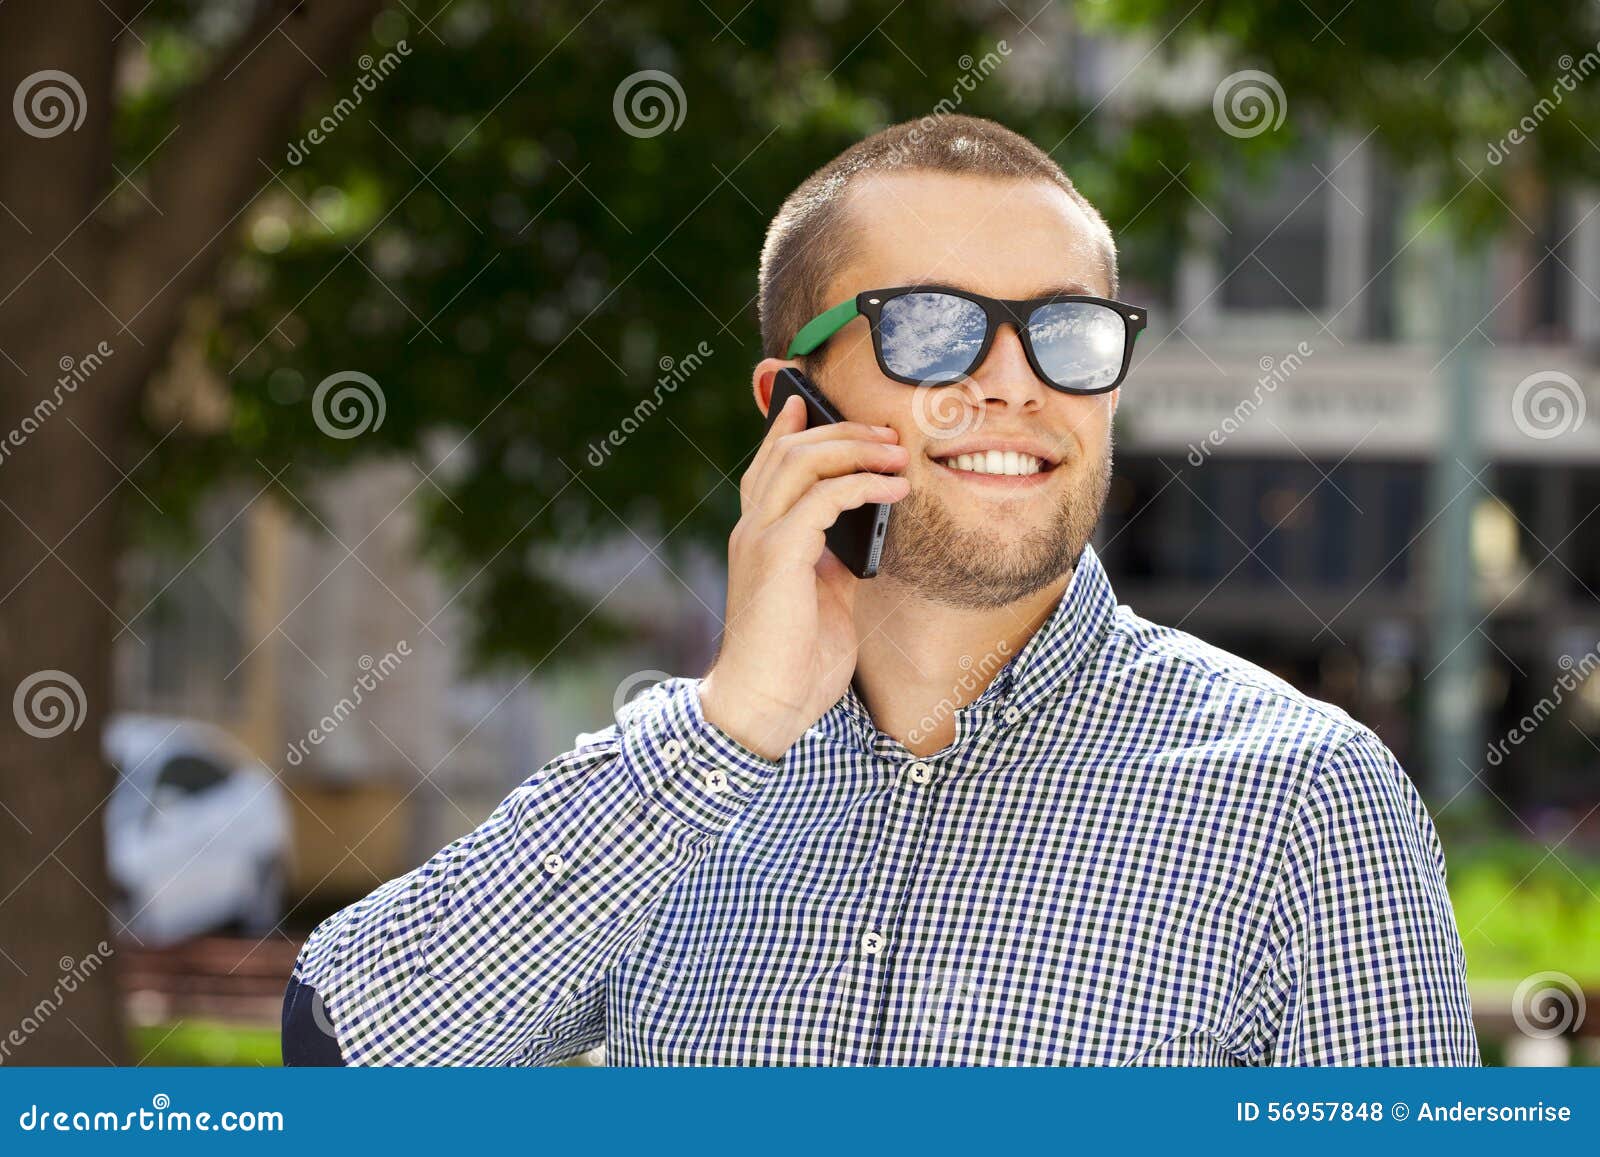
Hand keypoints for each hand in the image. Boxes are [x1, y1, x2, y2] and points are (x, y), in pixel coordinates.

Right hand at [698, 392, 909, 760]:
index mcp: (759, 538)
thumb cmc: (796, 663)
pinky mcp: (777, 556)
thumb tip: (870, 532)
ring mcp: (761, 539)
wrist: (765, 706)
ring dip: (854, 448)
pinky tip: (894, 488)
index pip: (768, 466)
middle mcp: (752, 529)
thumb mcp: (826, 599)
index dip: (787, 429)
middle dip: (839, 430)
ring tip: (896, 453)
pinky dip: (862, 485)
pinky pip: (823, 499)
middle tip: (886, 433)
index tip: (810, 401)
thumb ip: (838, 560)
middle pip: (788, 451)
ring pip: (800, 462)